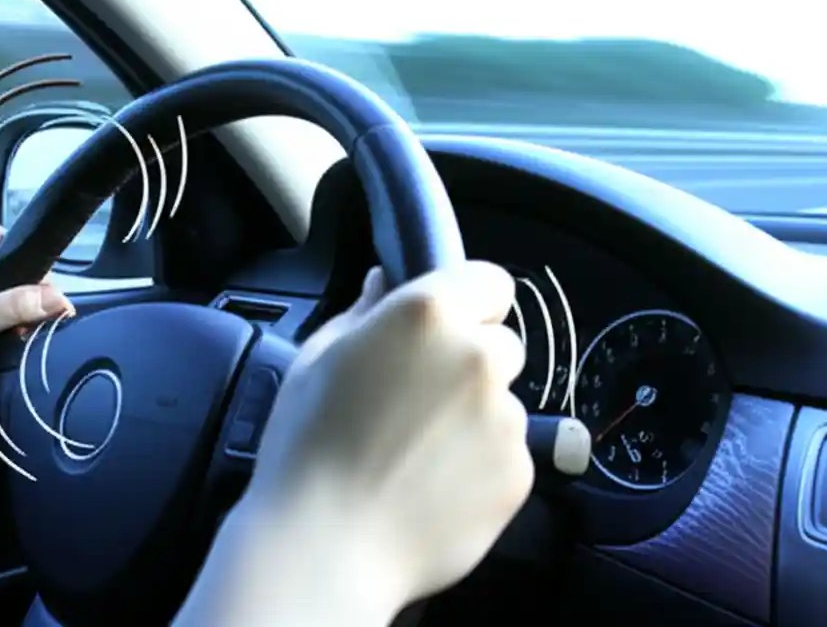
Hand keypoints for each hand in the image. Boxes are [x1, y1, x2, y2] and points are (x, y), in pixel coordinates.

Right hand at [234, 261, 531, 614]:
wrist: (328, 546)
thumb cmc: (308, 448)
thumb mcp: (318, 359)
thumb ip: (364, 311)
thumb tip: (386, 283)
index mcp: (429, 314)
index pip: (490, 280)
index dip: (470, 303)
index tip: (445, 329)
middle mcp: (478, 356)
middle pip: (501, 345)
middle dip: (470, 364)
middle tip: (420, 399)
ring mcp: (505, 417)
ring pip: (503, 403)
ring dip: (474, 418)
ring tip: (417, 453)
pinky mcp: (519, 472)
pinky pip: (507, 455)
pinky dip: (480, 466)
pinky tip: (431, 485)